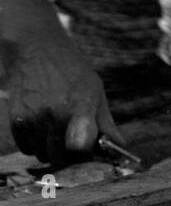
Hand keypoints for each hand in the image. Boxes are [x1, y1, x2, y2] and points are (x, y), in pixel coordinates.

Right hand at [3, 24, 122, 164]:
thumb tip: (120, 145)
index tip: (87, 149)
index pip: (79, 143)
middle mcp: (55, 113)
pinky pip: (27, 148)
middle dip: (70, 154)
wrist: (38, 49)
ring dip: (51, 148)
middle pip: (61, 156)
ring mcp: (33, 118)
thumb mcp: (95, 90)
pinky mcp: (16, 120)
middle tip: (75, 140)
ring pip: (42, 154)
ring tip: (58, 127)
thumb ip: (105, 121)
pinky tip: (43, 126)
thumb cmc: (72, 70)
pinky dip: (35, 143)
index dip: (84, 153)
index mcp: (80, 104)